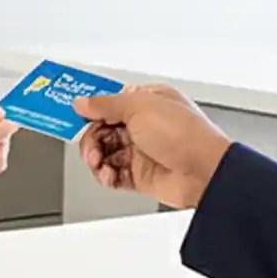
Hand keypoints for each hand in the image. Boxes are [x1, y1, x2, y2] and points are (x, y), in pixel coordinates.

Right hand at [73, 84, 231, 209]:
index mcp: (148, 102)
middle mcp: (144, 125)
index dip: (91, 109)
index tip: (72, 114)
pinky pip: (113, 174)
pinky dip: (106, 175)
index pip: (110, 102)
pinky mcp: (141, 175)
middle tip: (90, 145)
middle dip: (91, 138)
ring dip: (96, 158)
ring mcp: (142, 151)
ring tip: (99, 162)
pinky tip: (108, 174)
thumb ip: (106, 104)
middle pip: (102, 129)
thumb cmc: (185, 135)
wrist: (205, 173)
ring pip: (105, 153)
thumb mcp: (139, 107)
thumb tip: (83, 102)